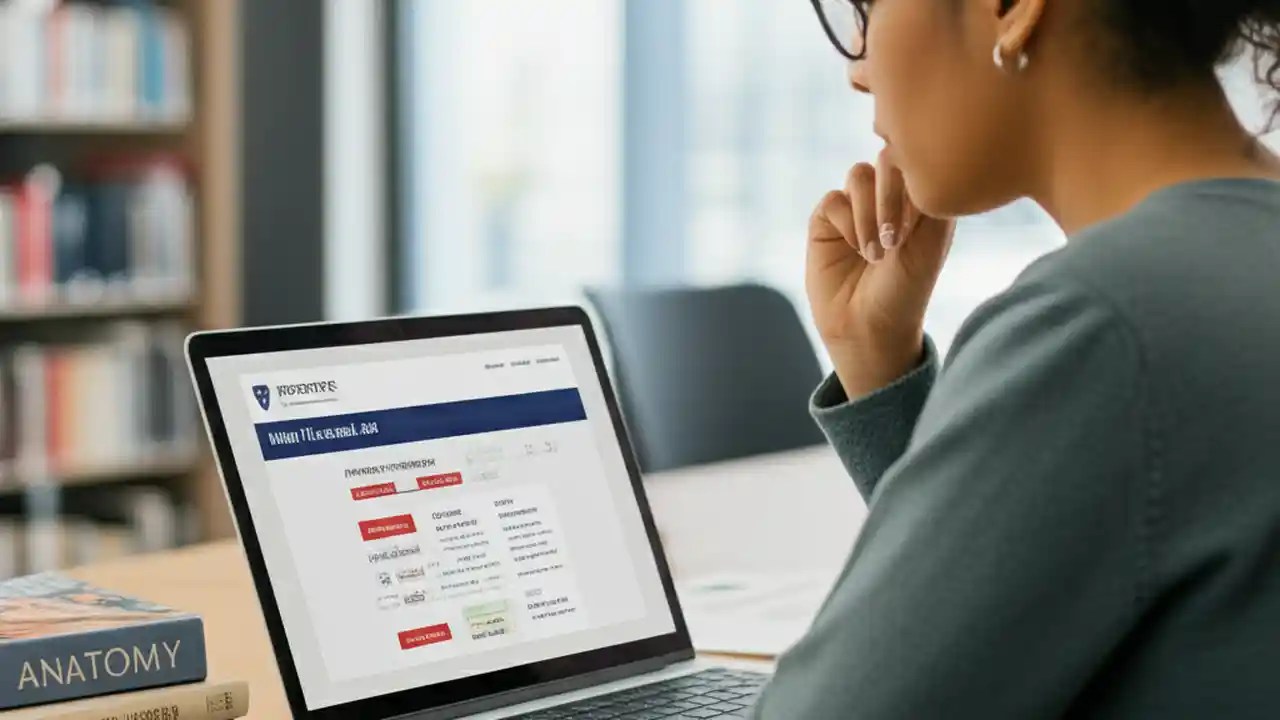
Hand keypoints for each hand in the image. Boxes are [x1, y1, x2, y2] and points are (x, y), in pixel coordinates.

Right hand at [806, 149, 954, 397]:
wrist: (870, 327)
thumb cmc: (907, 289)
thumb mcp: (931, 241)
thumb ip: (928, 193)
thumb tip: (904, 156)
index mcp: (920, 197)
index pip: (917, 159)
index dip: (914, 184)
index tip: (916, 229)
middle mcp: (888, 196)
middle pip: (886, 158)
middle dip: (889, 197)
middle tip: (894, 239)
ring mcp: (856, 207)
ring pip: (859, 175)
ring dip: (868, 213)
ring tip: (874, 253)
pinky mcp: (826, 221)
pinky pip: (833, 199)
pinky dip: (847, 223)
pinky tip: (855, 251)